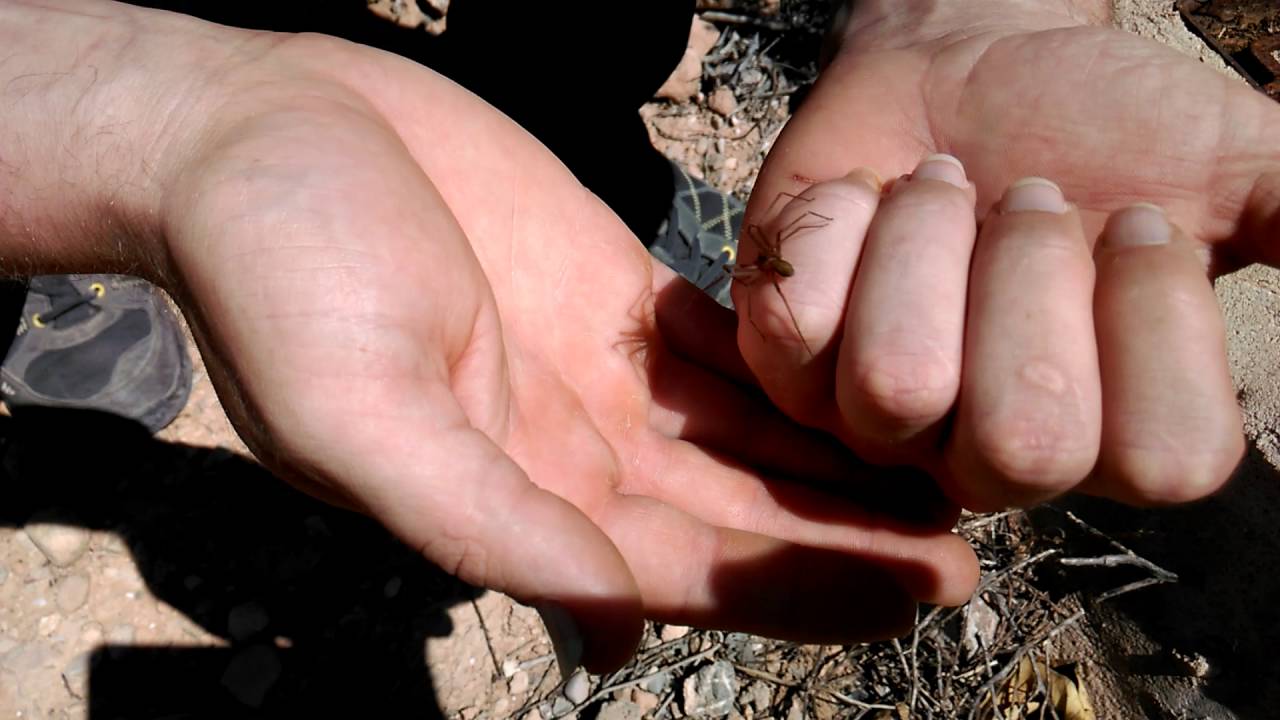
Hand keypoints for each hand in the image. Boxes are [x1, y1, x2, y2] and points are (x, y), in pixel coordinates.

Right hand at [132, 18, 978, 670]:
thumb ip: (489, 524)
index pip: (679, 567)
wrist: (262, 130)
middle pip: (733, 513)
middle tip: (969, 546)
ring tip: (949, 474)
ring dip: (838, 461)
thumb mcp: (358, 415)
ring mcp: (598, 370)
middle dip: (845, 537)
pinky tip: (872, 376)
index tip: (915, 590)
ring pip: (743, 436)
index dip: (796, 585)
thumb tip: (611, 631)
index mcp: (513, 497)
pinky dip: (797, 369)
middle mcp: (569, 450)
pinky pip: (726, 345)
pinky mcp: (614, 289)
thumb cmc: (278, 273)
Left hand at [742, 0, 1278, 509]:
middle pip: (1027, 439)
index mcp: (1120, 433)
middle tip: (1031, 200)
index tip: (1132, 218)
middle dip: (1035, 274)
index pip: (1167, 456)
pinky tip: (868, 199)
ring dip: (937, 242)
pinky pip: (802, 322)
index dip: (1154, 317)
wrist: (970, 67)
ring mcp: (882, 421)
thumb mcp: (1238, 168)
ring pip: (900, 388)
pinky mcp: (788, 363)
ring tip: (949, 190)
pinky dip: (848, 224)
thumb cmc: (1103, 126)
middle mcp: (998, 454)